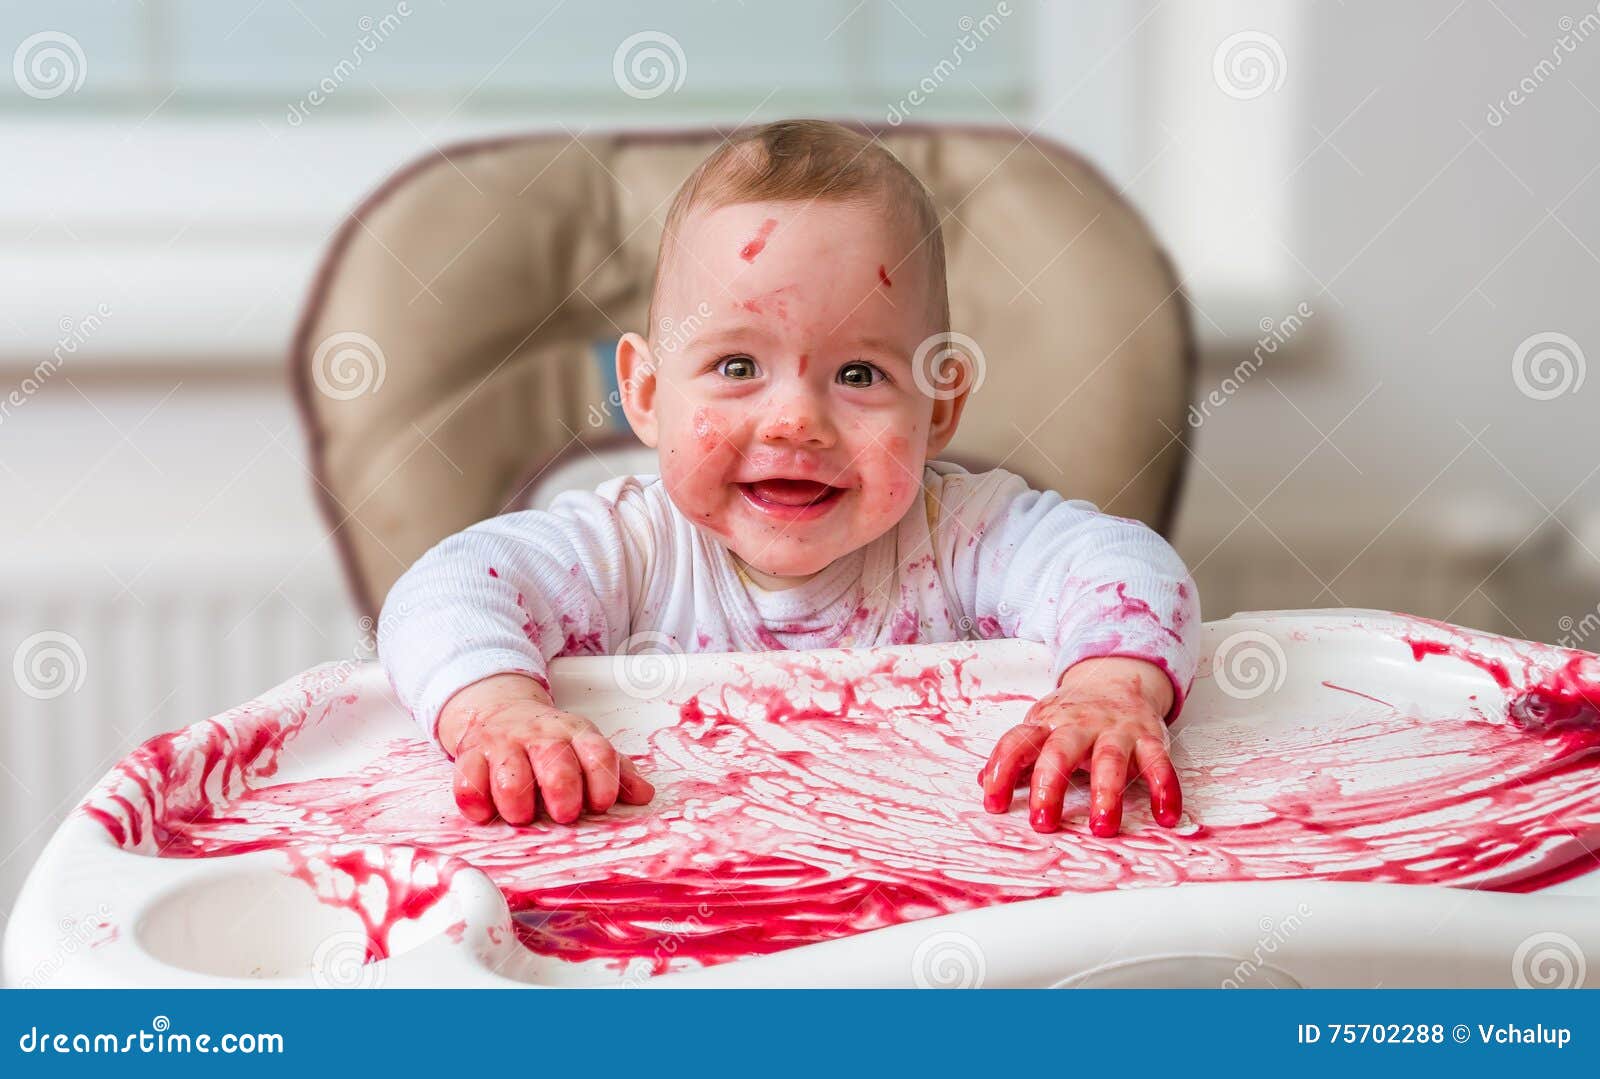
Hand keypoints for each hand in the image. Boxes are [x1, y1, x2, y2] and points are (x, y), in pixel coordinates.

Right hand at [439, 673, 654, 825]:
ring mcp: (504, 744)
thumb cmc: (549, 740)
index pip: (598, 753)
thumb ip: (616, 772)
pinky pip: (468, 778)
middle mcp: (541, 736)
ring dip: (516, 799)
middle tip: (564, 814)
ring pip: (510, 772)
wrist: (499, 709)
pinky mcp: (471, 754)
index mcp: (576, 735)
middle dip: (562, 792)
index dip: (603, 781)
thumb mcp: (586, 747)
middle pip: (556, 762)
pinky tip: (483, 812)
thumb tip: (645, 795)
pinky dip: (474, 799)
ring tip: (521, 815)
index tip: (601, 803)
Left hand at [977, 656, 1179, 836]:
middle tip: (1044, 822)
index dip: (1001, 771)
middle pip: (1060, 752)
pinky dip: (1164, 788)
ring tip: (1102, 827)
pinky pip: (1158, 763)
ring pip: (1110, 760)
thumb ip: (1018, 756)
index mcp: (1047, 724)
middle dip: (1050, 787)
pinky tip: (1166, 816)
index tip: (994, 804)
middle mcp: (1079, 725)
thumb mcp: (1041, 729)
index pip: (1017, 743)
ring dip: (1107, 794)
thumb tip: (984, 784)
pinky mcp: (1148, 737)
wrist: (1117, 678)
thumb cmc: (1072, 716)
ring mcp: (1115, 730)